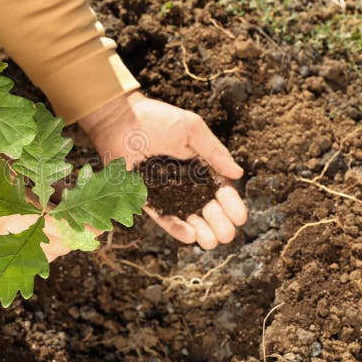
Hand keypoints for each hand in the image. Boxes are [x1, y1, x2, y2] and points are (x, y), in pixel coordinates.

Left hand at [79, 91, 246, 248]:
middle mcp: (185, 183)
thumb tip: (238, 174)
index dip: (231, 205)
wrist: (120, 120)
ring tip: (213, 241)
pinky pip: (163, 218)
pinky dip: (177, 228)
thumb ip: (215, 152)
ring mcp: (166, 193)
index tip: (240, 216)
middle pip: (208, 209)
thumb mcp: (192, 130)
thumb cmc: (157, 119)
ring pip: (188, 217)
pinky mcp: (146, 199)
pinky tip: (191, 236)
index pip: (221, 190)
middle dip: (220, 223)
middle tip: (228, 233)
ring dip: (203, 231)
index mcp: (200, 166)